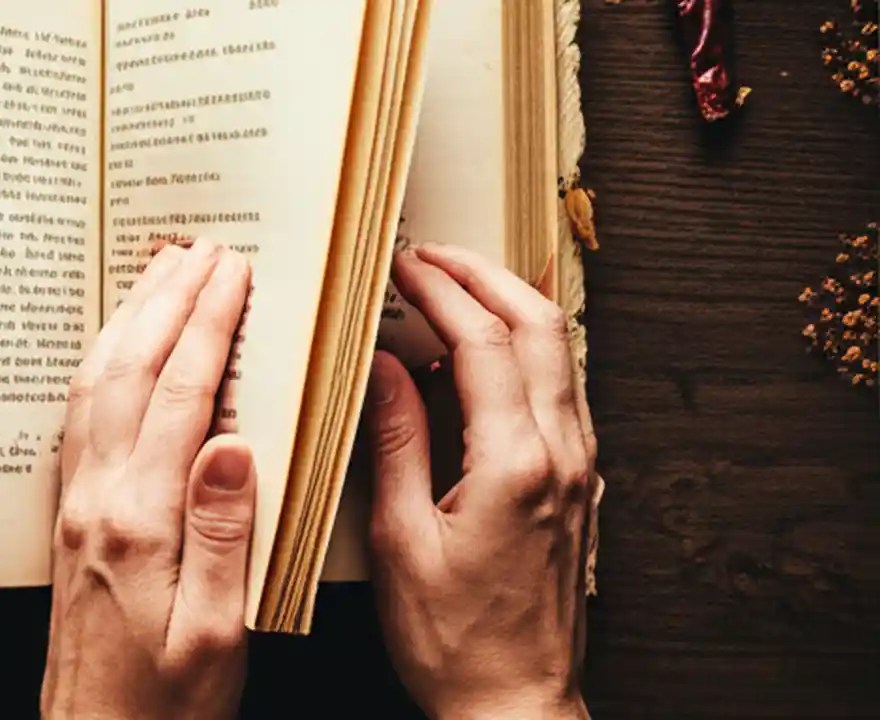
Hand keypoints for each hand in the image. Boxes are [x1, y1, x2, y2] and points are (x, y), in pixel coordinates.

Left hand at [41, 240, 254, 719]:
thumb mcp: (216, 635)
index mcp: (142, 523)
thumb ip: (224, 534)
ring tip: (156, 273)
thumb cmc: (165, 705)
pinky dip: (100, 366)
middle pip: (132, 373)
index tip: (233, 273)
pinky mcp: (69, 520)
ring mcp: (76, 506)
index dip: (209, 327)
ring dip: (128, 320)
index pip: (182, 398)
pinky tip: (114, 350)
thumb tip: (233, 444)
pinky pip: (79, 418)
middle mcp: (98, 501)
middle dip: (167, 300)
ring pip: (97, 386)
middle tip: (200, 247)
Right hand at [365, 245, 596, 719]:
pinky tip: (481, 364)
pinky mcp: (580, 488)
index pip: (484, 341)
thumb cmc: (453, 640)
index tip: (404, 264)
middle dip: (486, 276)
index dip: (442, 290)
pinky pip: (561, 394)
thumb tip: (384, 366)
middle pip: (541, 327)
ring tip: (454, 292)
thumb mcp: (403, 540)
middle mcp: (563, 456)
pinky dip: (524, 356)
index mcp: (516, 464)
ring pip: (560, 355)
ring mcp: (581, 471)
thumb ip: (396, 440)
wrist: (515, 704)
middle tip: (434, 256)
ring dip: (511, 309)